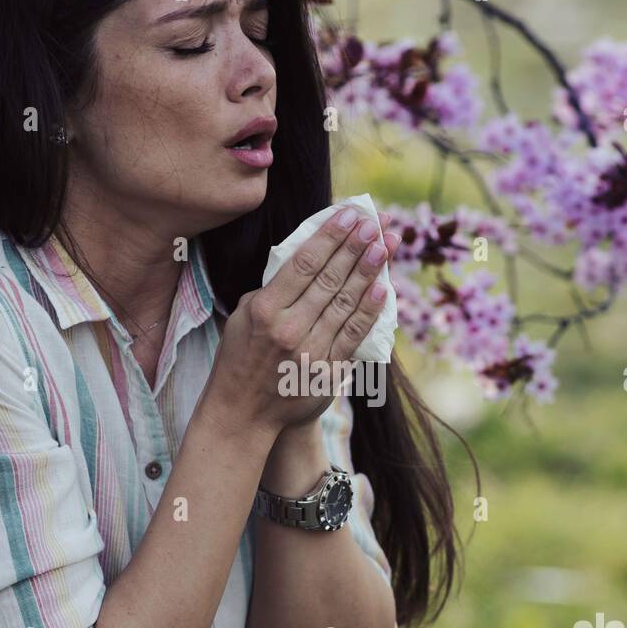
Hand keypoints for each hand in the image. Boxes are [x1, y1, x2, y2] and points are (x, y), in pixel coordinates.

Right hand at [202, 208, 399, 435]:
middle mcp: (289, 328)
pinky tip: (384, 287)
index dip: (329, 237)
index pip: (303, 264)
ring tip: (385, 245)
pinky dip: (370, 310)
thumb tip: (308, 260)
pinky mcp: (328, 371)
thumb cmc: (241, 357)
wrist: (243, 413)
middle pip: (329, 278)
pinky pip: (354, 334)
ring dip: (369, 271)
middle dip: (354, 247)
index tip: (348, 215)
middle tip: (375, 223)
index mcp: (265, 309)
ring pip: (346, 303)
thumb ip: (273, 290)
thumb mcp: (244, 316)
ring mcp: (310, 351)